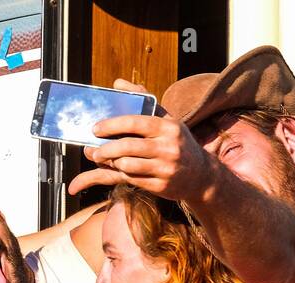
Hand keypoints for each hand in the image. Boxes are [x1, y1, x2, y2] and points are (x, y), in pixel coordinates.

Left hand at [68, 113, 215, 201]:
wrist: (201, 175)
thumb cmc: (177, 143)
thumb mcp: (166, 120)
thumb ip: (142, 100)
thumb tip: (117, 83)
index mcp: (168, 127)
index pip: (135, 122)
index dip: (112, 125)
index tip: (96, 129)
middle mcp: (169, 147)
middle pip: (128, 147)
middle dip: (106, 149)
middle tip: (93, 151)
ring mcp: (166, 169)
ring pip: (128, 166)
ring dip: (111, 163)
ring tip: (103, 160)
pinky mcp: (162, 187)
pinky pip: (133, 180)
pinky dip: (122, 175)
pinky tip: (117, 170)